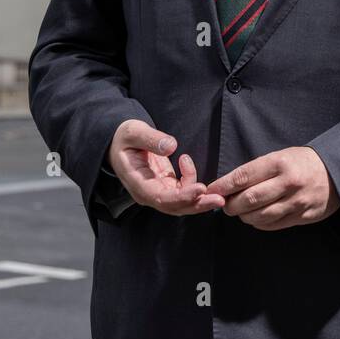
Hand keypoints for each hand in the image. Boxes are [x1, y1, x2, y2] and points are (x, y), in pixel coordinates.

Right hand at [108, 119, 224, 215]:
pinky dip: (191, 180)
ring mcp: (158, 191)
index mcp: (137, 184)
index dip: (182, 196)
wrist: (120, 142)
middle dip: (198, 204)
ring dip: (201, 199)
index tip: (200, 189)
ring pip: (182, 203)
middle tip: (219, 200)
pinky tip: (185, 161)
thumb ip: (150, 138)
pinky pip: (183, 190)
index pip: (161, 198)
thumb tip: (171, 145)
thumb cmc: (125, 138)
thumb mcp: (133, 132)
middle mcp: (148, 193)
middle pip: (175, 207)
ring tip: (218, 193)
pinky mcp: (166, 185)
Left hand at [205, 147, 339, 230]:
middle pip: (249, 200)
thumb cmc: (302, 162)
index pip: (243, 176)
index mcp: (279, 163)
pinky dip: (260, 223)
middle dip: (231, 205)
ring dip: (244, 216)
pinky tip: (257, 217)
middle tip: (225, 204)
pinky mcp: (303, 216)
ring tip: (241, 211)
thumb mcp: (281, 156)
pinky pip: (273, 225)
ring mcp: (297, 202)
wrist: (338, 172)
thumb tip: (229, 186)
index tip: (211, 190)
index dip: (223, 185)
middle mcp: (288, 183)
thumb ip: (257, 171)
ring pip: (260, 217)